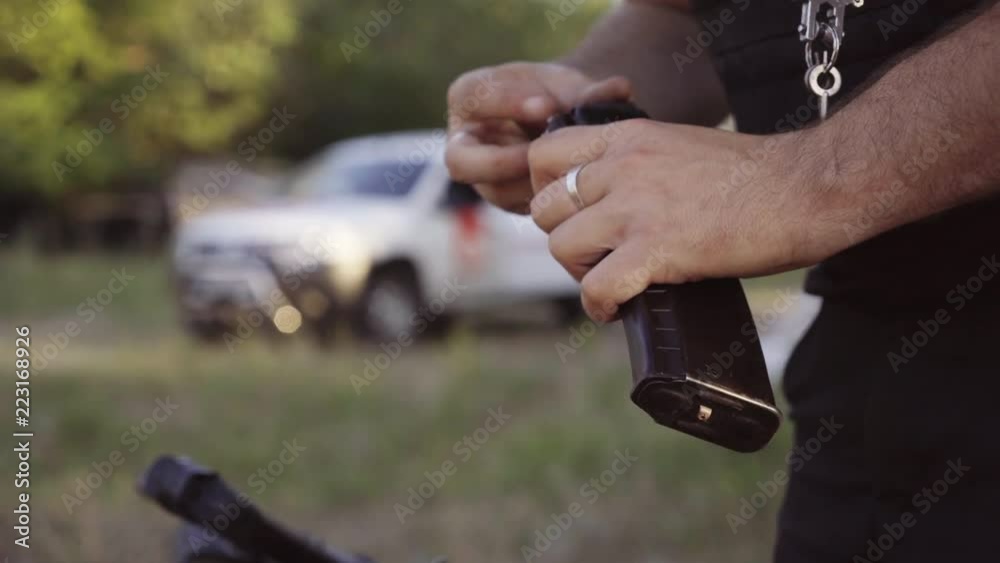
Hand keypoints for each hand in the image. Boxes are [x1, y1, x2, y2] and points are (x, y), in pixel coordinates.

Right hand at [445, 62, 630, 212]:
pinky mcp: (512, 201)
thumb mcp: (569, 85)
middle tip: (538, 158)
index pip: (472, 96)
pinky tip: (581, 192)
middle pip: (460, 161)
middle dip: (499, 162)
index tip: (546, 106)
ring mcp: (486, 178)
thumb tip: (618, 91)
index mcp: (471, 98)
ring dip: (531, 184)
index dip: (505, 102)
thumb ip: (589, 90)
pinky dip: (553, 199)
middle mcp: (468, 143)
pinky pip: (524, 206)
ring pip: (495, 191)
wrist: (564, 123)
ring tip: (568, 175)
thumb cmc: (558, 94)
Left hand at [528, 120, 836, 319]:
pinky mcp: (656, 249)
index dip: (545, 189)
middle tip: (595, 254)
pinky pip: (596, 286)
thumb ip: (638, 165)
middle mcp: (622, 166)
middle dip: (562, 237)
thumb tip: (612, 201)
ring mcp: (636, 207)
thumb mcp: (679, 147)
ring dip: (580, 272)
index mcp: (628, 137)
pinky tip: (616, 309)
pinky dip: (600, 305)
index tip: (570, 213)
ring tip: (610, 280)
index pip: (545, 153)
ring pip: (561, 247)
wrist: (805, 186)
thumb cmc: (754, 174)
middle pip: (543, 208)